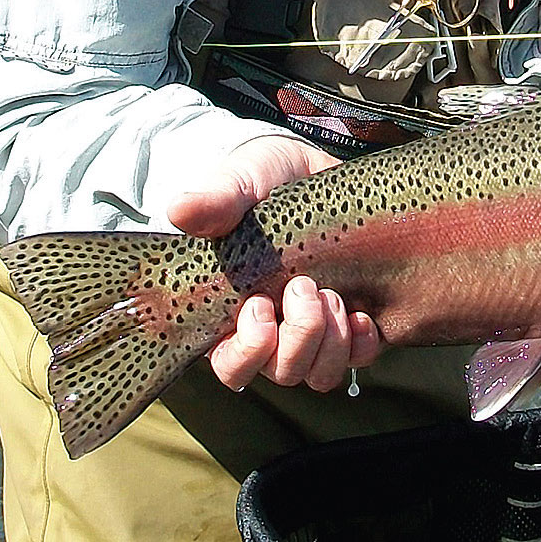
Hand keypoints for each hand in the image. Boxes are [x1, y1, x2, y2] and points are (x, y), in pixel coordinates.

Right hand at [166, 135, 383, 392]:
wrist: (313, 167)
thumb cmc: (265, 180)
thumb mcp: (241, 181)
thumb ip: (215, 200)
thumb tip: (178, 210)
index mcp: (234, 309)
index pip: (231, 366)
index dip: (247, 352)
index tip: (260, 304)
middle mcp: (275, 330)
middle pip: (282, 372)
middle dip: (298, 339)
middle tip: (304, 287)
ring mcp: (315, 329)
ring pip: (321, 374)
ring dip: (331, 343)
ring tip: (333, 294)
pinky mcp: (352, 319)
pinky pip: (361, 357)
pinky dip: (362, 343)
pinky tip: (362, 313)